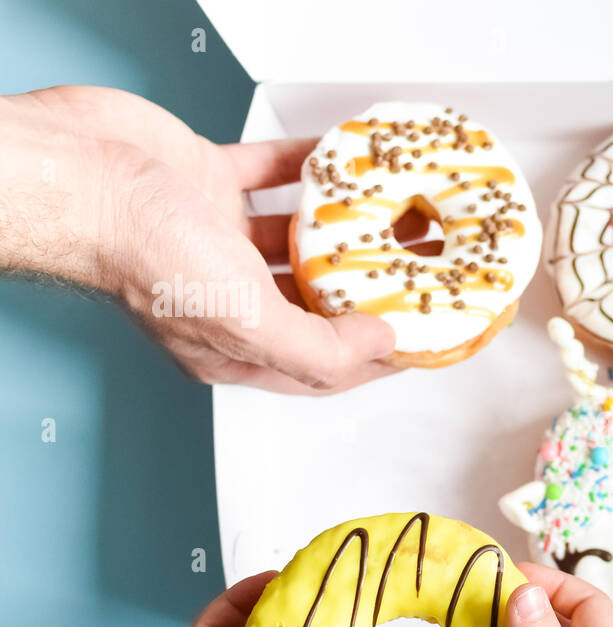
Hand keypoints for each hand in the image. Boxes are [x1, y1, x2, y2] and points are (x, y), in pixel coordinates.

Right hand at [1, 85, 394, 392]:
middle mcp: (225, 295)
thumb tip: (379, 347)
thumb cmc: (142, 255)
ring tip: (395, 219)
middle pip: (316, 302)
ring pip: (297, 239)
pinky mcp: (206, 183)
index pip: (321, 366)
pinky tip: (341, 162)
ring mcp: (215, 238)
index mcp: (232, 345)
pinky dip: (308, 169)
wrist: (80, 174)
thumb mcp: (247, 323)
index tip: (420, 342)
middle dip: (369, 292)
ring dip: (347, 231)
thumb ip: (318, 349)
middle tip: (417, 275)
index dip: (376, 358)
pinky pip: (272, 177)